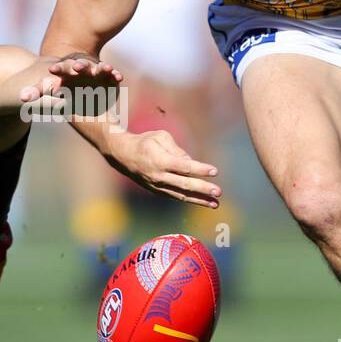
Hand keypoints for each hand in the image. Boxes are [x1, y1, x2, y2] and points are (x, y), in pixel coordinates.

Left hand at [18, 55, 122, 104]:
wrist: (81, 88)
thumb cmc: (62, 89)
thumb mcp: (49, 90)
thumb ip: (37, 92)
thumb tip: (21, 98)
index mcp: (66, 73)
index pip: (60, 69)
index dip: (58, 70)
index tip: (52, 69)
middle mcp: (81, 71)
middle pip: (81, 66)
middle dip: (81, 66)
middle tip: (77, 67)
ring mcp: (95, 73)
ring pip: (98, 68)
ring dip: (101, 68)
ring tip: (106, 68)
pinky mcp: (108, 78)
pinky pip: (112, 75)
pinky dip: (114, 74)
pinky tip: (118, 76)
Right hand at [105, 129, 221, 208]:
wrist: (122, 155)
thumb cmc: (145, 142)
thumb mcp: (161, 137)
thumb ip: (177, 150)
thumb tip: (190, 163)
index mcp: (160, 161)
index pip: (184, 167)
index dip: (200, 169)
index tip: (215, 171)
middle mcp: (159, 176)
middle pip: (185, 184)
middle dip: (203, 189)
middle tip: (218, 192)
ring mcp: (158, 186)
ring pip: (181, 195)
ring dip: (199, 200)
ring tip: (215, 204)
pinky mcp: (158, 191)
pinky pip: (176, 196)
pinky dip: (189, 199)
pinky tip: (202, 202)